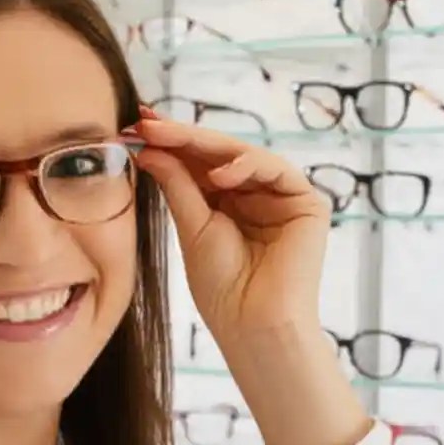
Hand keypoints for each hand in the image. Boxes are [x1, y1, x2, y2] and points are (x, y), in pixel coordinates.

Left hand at [130, 107, 370, 444]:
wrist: (253, 325)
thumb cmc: (222, 289)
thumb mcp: (191, 228)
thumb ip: (177, 184)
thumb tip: (148, 147)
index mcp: (227, 204)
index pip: (198, 164)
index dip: (170, 144)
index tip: (136, 124)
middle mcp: (256, 196)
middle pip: (219, 155)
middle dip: (182, 135)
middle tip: (147, 120)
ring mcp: (283, 198)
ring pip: (244, 155)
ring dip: (207, 146)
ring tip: (171, 140)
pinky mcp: (307, 204)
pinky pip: (276, 170)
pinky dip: (247, 166)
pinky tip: (219, 175)